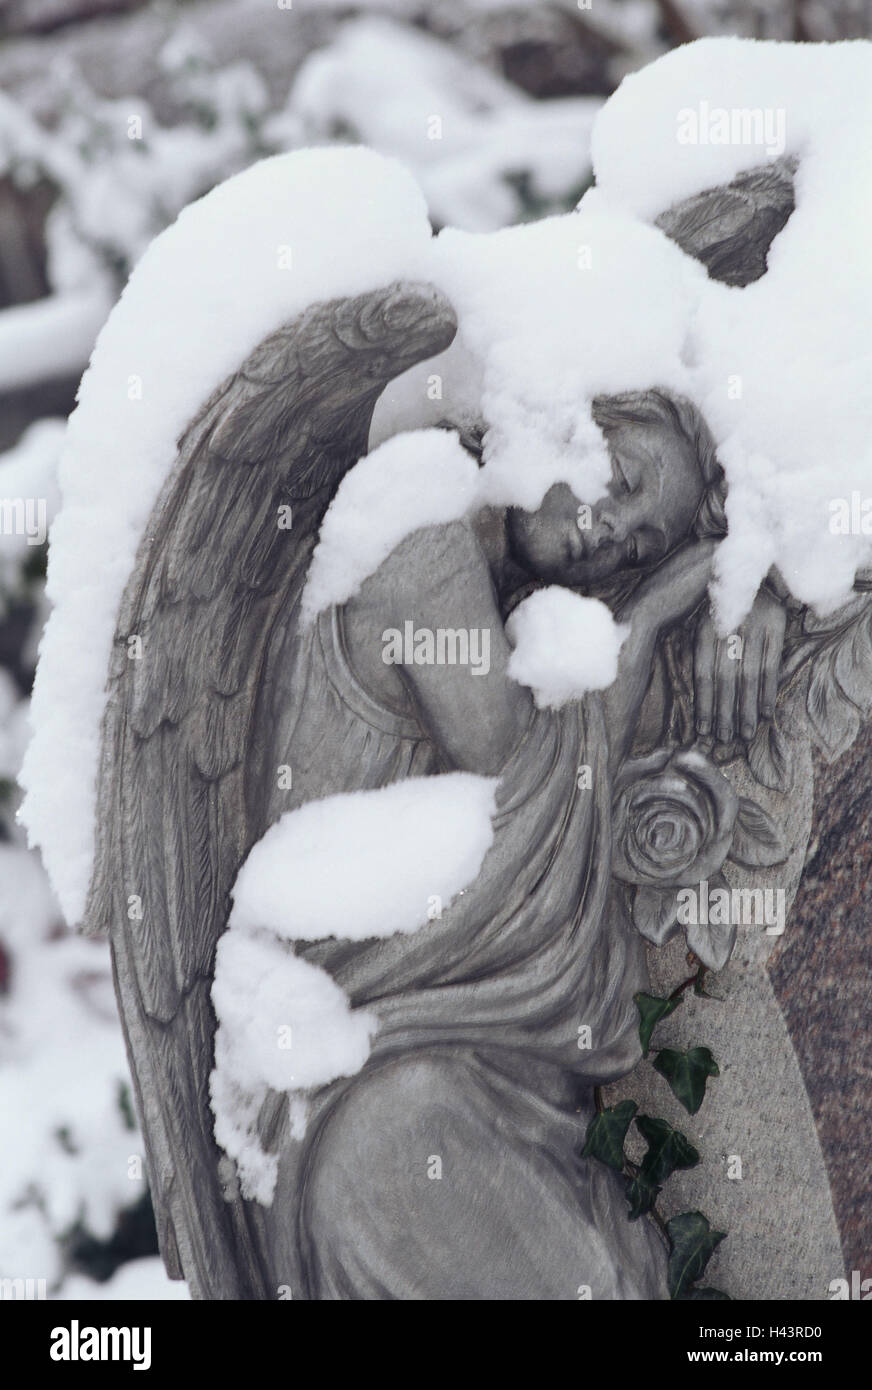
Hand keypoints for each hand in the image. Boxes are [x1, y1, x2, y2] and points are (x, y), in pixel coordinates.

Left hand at [694, 585, 786, 744]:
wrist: (749, 559)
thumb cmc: (718, 598)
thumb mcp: (699, 616)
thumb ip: (698, 647)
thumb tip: (692, 687)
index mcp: (704, 627)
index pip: (703, 672)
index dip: (703, 702)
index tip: (703, 728)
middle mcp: (728, 627)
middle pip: (725, 679)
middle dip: (724, 711)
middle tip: (724, 739)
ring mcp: (754, 625)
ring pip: (748, 675)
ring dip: (746, 707)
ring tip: (743, 733)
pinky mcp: (776, 624)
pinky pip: (771, 663)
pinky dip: (767, 690)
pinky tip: (764, 713)